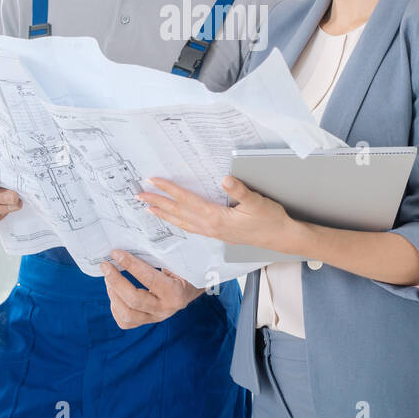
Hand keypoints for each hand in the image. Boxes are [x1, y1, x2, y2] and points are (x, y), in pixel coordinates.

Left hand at [100, 250, 202, 328]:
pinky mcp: (147, 321)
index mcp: (176, 293)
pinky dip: (115, 307)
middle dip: (116, 281)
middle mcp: (166, 309)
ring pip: (127, 315)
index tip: (116, 253)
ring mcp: (155, 318)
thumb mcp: (178, 261)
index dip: (131, 265)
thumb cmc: (184, 269)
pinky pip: (125, 322)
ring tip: (108, 278)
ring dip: (113, 295)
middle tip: (105, 265)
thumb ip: (161, 254)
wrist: (192, 288)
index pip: (149, 279)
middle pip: (134, 300)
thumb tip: (134, 239)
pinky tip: (114, 292)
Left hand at [137, 176, 303, 253]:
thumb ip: (240, 190)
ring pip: (182, 223)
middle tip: (138, 196)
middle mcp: (210, 227)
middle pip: (178, 213)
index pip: (187, 201)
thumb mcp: (257, 202)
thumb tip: (224, 179)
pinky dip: (178, 222)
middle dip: (157, 204)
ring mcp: (213, 233)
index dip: (169, 190)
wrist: (280, 238)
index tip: (153, 182)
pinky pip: (190, 228)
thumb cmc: (270, 219)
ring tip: (148, 209)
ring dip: (164, 215)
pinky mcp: (217, 235)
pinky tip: (174, 220)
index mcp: (216, 218)